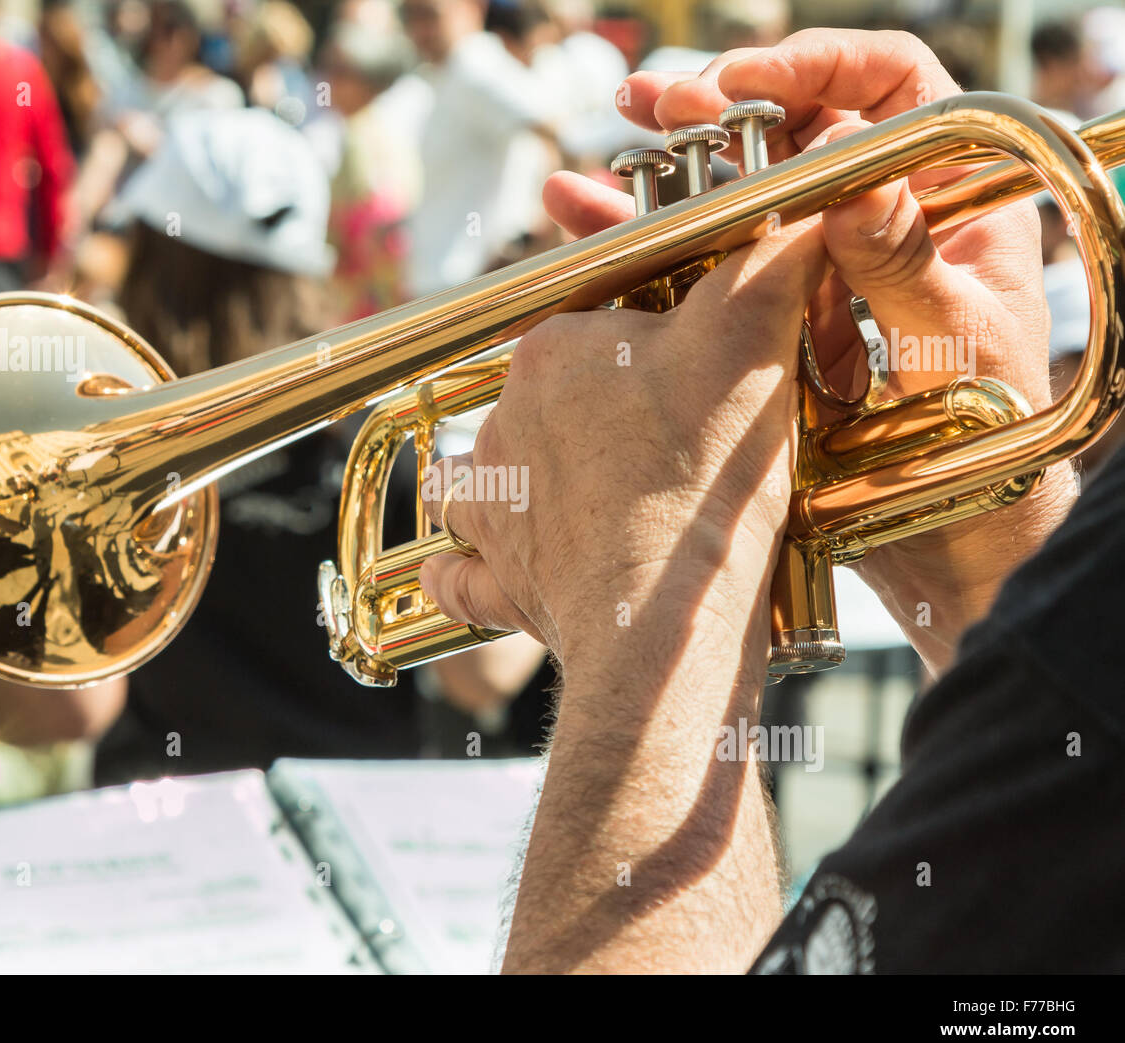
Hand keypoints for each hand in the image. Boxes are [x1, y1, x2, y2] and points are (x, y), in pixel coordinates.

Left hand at [420, 223, 826, 678]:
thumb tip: (805, 215)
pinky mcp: (497, 572)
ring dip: (519, 478)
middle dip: (598, 414)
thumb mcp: (750, 342)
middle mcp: (506, 417)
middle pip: (552, 399)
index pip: (599, 327)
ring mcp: (495, 497)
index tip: (690, 380)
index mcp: (552, 349)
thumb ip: (770, 267)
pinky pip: (460, 572)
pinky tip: (460, 572)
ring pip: (492, 471)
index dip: (651, 350)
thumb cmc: (703, 471)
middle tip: (665, 445)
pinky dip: (462, 573)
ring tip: (573, 498)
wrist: (667, 603)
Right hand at [608, 29, 1073, 672]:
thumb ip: (909, 264)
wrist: (959, 532)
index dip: (810, 68)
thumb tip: (851, 181)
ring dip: (657, 186)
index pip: (887, 84)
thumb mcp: (958, 345)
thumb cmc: (993, 437)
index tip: (735, 85)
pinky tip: (589, 240)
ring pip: (735, 200)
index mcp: (950, 197)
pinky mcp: (777, 322)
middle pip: (792, 132)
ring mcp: (824, 270)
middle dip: (711, 113)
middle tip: (649, 104)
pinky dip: (648, 256)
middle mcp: (881, 219)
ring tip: (582, 182)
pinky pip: (709, 273)